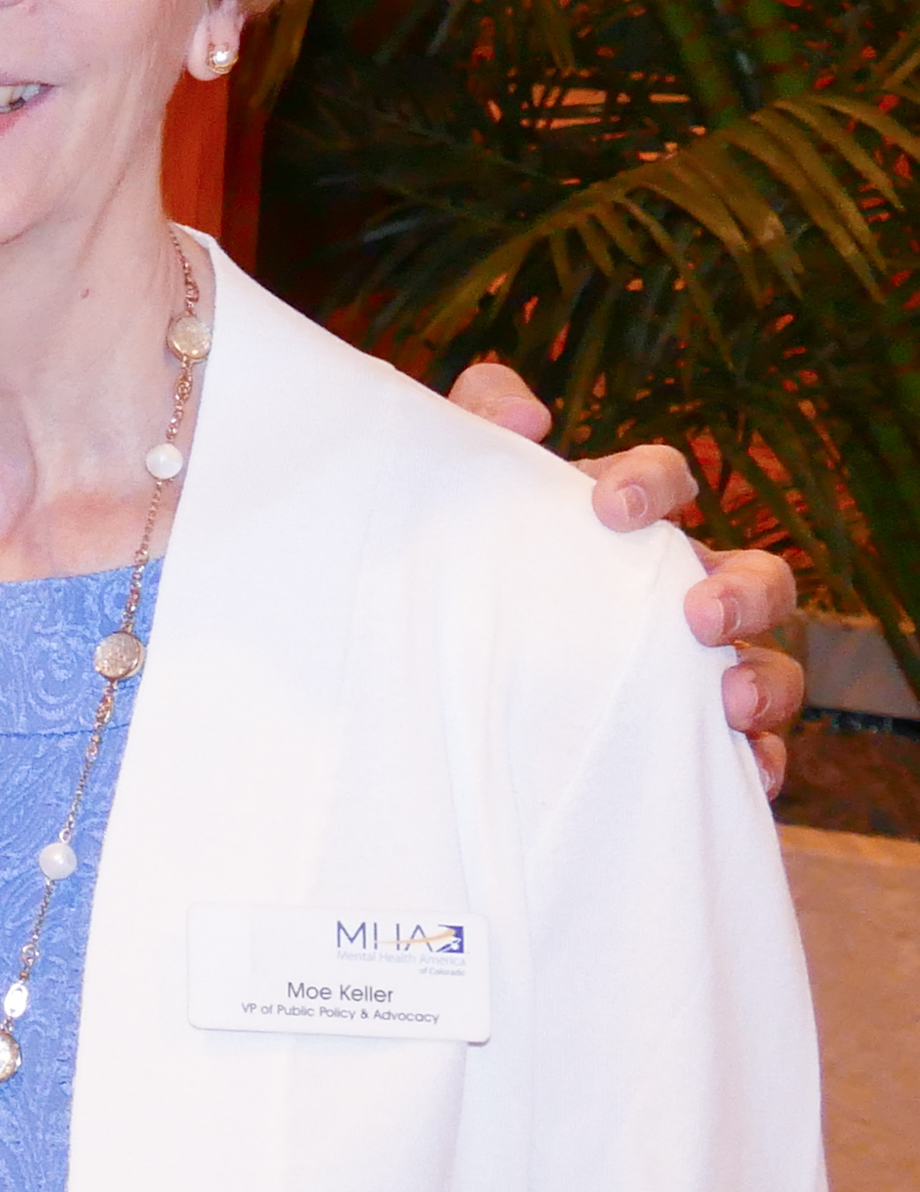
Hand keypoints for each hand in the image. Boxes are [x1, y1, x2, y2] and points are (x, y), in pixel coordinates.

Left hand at [450, 360, 807, 791]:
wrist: (422, 677)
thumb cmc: (454, 566)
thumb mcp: (450, 495)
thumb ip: (476, 423)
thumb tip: (527, 417)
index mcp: (620, 529)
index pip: (664, 481)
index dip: (652, 482)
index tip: (611, 508)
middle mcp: (672, 591)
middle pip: (754, 577)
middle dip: (744, 591)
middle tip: (700, 615)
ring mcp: (688, 666)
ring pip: (769, 665)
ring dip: (765, 681)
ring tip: (732, 704)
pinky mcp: (684, 736)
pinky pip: (748, 752)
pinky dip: (761, 760)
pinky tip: (750, 775)